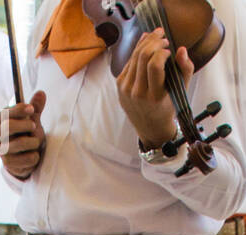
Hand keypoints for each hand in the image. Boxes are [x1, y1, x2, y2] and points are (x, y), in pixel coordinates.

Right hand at [0, 90, 46, 178]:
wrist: (23, 158)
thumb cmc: (26, 134)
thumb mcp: (31, 119)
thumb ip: (36, 108)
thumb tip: (41, 93)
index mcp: (1, 121)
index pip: (5, 113)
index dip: (19, 110)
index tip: (31, 109)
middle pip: (8, 126)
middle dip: (25, 125)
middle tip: (34, 126)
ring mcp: (2, 151)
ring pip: (19, 143)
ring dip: (33, 142)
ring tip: (35, 142)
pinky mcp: (9, 164)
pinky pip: (27, 158)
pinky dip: (35, 156)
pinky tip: (33, 155)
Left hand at [117, 28, 189, 150]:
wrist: (150, 126)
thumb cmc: (168, 107)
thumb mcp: (181, 90)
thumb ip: (186, 69)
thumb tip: (181, 50)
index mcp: (153, 96)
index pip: (154, 65)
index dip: (162, 51)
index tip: (170, 49)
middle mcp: (137, 93)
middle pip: (142, 56)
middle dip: (154, 41)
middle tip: (163, 35)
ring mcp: (125, 89)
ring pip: (134, 56)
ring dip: (146, 42)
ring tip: (156, 35)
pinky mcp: (119, 85)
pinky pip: (129, 62)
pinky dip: (138, 50)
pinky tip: (146, 45)